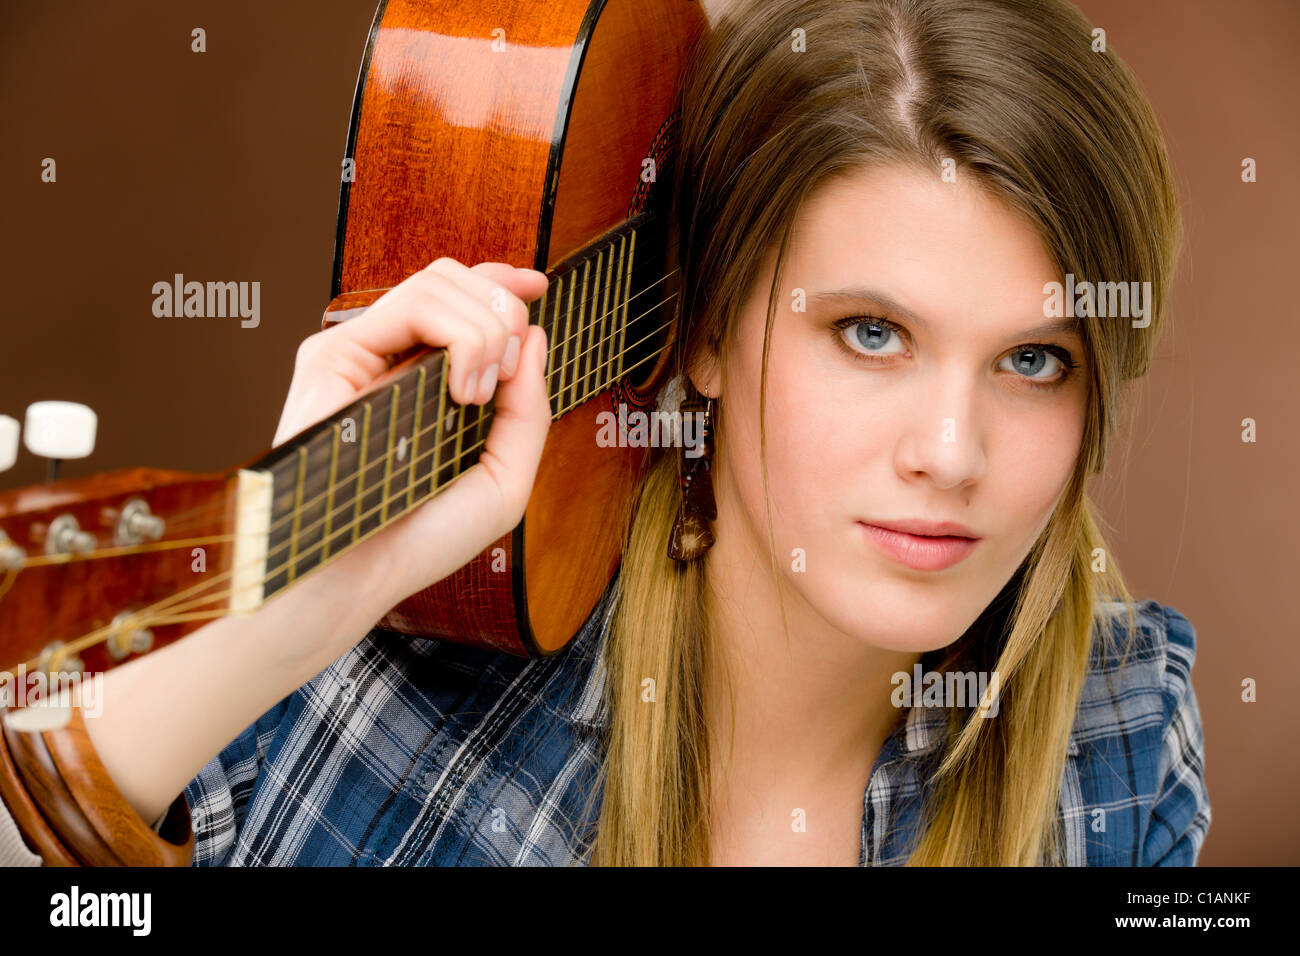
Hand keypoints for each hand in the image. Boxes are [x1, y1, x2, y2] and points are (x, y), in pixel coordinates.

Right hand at [273, 257, 550, 606]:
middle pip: (454, 278)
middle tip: (507, 375)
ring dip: (487, 327)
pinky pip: (413, 304)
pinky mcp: (333, 356)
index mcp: (423, 380)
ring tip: (479, 395)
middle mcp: (389, 360)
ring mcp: (360, 353)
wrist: (363, 574)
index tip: (540, 286)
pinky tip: (463, 390)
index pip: (458, 299)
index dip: (500, 280)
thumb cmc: (424, 539)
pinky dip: (462, 334)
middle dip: (504, 308)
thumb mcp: (505, 476)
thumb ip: (527, 408)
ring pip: (438, 281)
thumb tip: (535, 335)